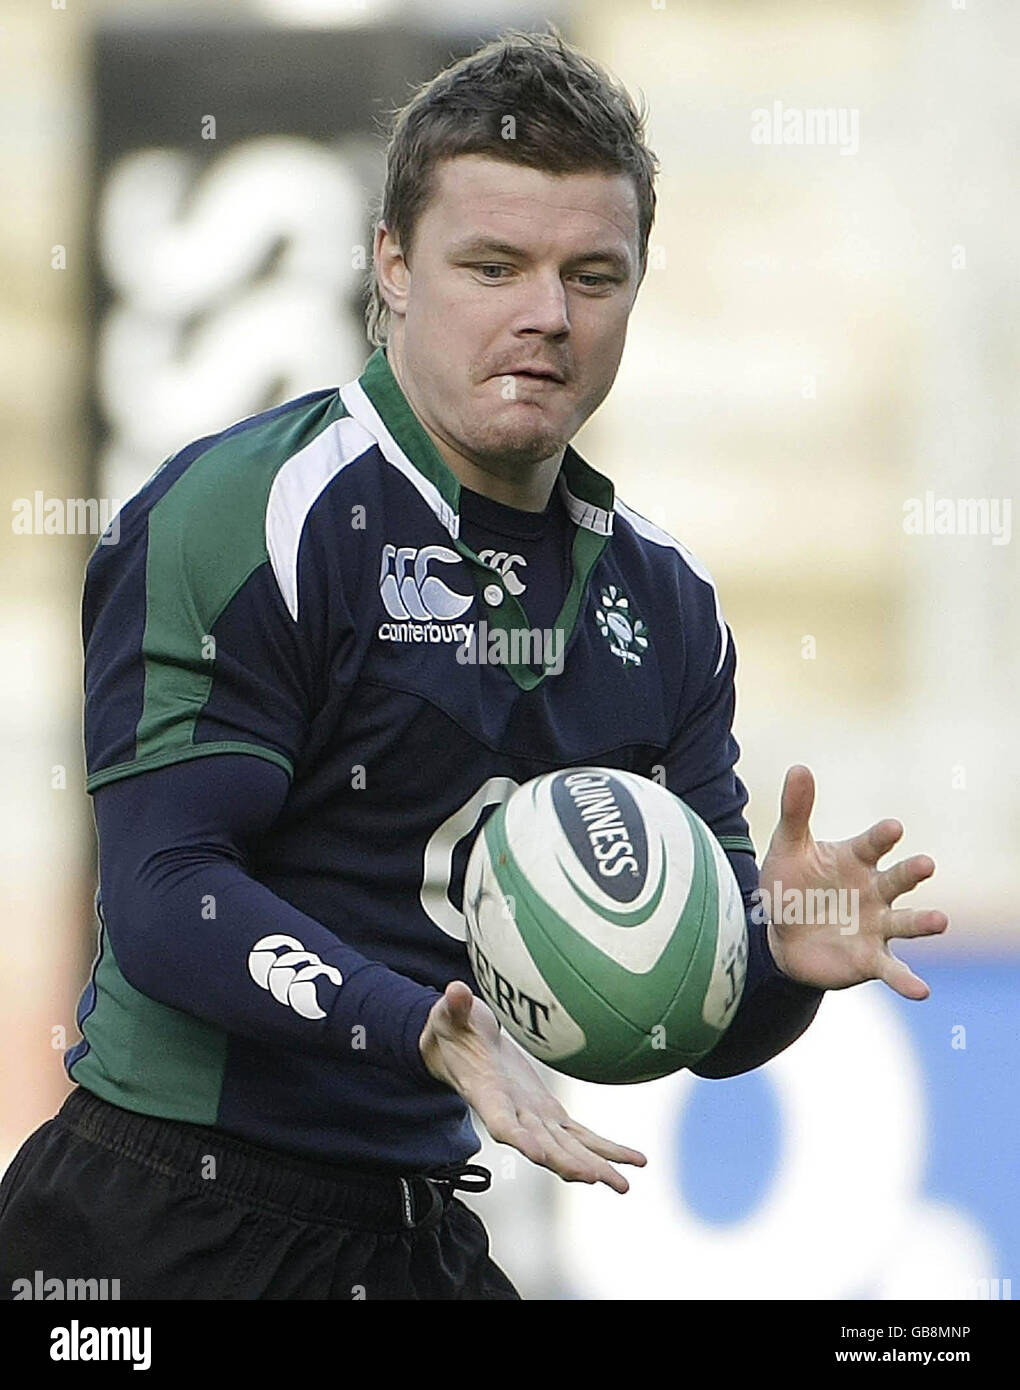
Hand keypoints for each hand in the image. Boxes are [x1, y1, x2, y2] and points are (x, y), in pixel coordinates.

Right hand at [419, 980, 646, 1192]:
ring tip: (623, 1184)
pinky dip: (605, 1149)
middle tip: (593, 1177)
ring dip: (593, 1166)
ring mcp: (532, 1117)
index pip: (501, 1122)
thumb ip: (454, 1008)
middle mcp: (512, 1114)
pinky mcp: (548, 1113)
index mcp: (487, 1094)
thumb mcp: (449, 1016)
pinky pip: (580, 1136)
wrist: (461, 1050)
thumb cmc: (454, 1030)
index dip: (518, 1138)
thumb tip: (455, 991)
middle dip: (566, 1162)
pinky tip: (634, 1160)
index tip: (535, 1154)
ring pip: (566, 1148)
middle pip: (541, 1145)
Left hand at [760, 765, 948, 998]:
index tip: (894, 828)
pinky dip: (907, 981)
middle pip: (898, 880)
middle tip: (925, 865)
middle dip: (911, 873)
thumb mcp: (788, 847)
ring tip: (940, 921)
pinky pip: (892, 969)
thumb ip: (796, 811)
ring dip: (923, 922)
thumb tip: (799, 767)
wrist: (780, 936)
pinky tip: (922, 991)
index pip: (873, 843)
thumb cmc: (790, 884)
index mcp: (856, 859)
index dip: (883, 836)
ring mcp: (876, 925)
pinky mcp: (871, 958)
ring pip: (905, 922)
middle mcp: (874, 890)